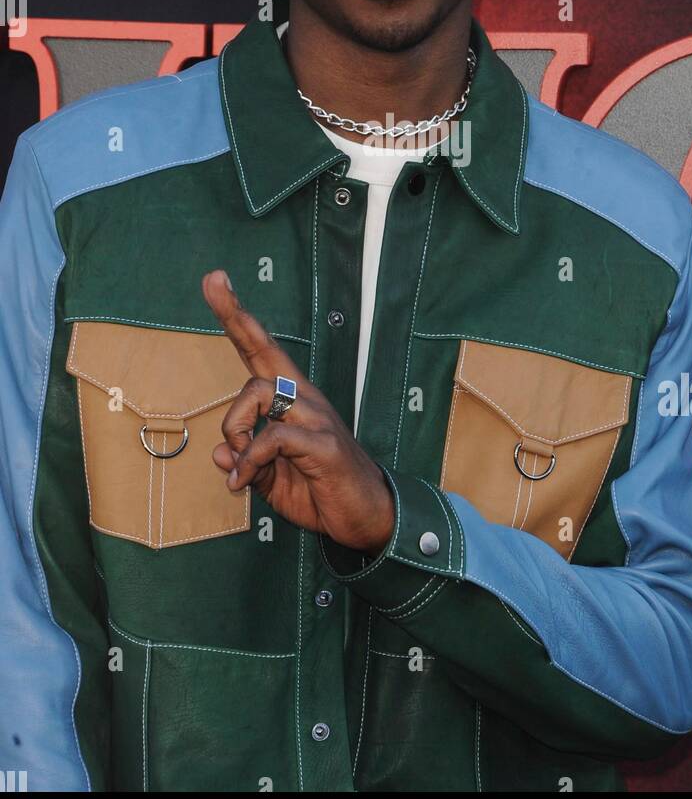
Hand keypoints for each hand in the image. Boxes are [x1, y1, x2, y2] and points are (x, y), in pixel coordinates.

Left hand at [201, 270, 394, 555]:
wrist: (368, 517)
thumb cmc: (322, 492)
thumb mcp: (273, 481)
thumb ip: (247, 463)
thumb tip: (220, 453)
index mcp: (293, 402)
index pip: (262, 350)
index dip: (238, 317)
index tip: (216, 280)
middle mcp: (305, 399)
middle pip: (262, 355)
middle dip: (236, 332)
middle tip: (216, 312)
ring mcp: (317, 418)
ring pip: (259, 393)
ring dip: (237, 430)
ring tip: (241, 468)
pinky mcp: (323, 444)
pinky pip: (273, 437)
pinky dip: (250, 460)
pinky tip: (244, 482)